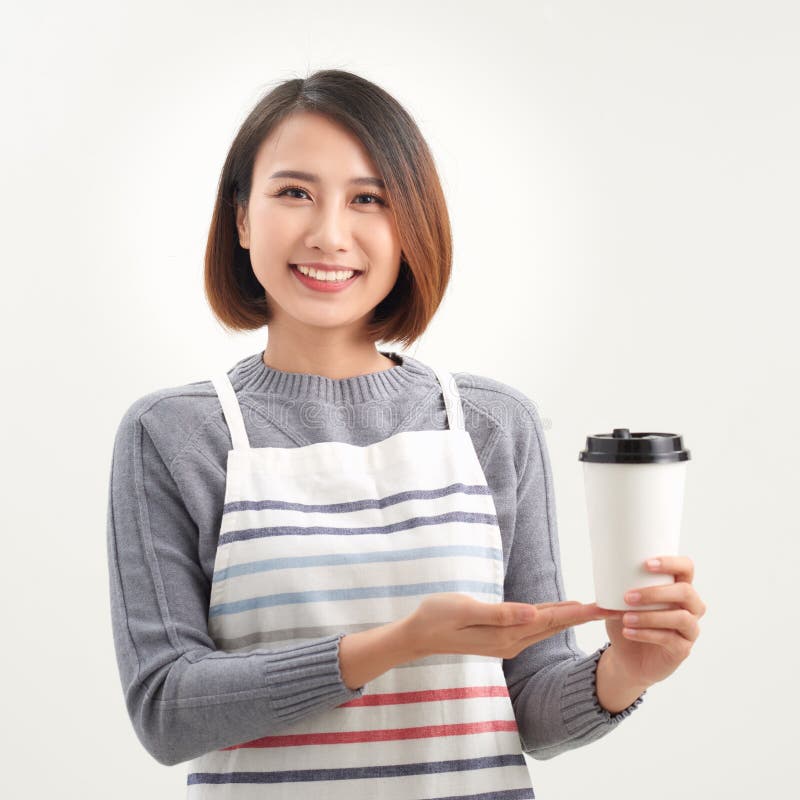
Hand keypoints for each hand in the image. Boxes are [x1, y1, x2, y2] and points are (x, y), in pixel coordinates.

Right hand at [403, 592, 617, 660]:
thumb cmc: (436, 617)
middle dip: (582, 615)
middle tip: (611, 606)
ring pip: (546, 626)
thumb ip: (499, 614)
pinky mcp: (500, 635)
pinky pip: (534, 626)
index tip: (601, 606)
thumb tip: (532, 613)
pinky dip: (551, 617)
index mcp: (506, 635)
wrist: (417, 635)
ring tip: (594, 607)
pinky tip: (560, 612)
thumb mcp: (465, 611)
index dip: (576, 612)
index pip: (549, 620)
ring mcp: (506, 640)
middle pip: (554, 625)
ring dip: (570, 616)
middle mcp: (511, 641)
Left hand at [603, 555, 705, 687]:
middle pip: (685, 592)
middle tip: (628, 597)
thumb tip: (603, 580)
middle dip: (656, 593)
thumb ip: (615, 589)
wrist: (627, 656)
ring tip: (625, 618)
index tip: (646, 564)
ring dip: (650, 616)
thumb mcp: (619, 601)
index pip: (686, 568)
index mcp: (678, 587)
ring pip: (681, 617)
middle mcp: (690, 606)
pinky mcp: (683, 649)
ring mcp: (689, 629)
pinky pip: (670, 639)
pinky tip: (627, 632)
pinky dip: (646, 634)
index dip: (671, 563)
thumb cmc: (628, 620)